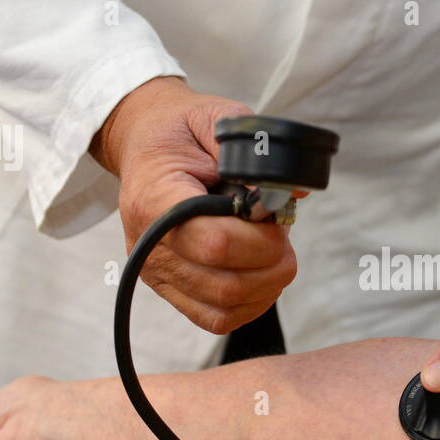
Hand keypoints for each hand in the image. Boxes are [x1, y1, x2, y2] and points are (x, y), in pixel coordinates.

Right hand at [91, 76, 297, 334]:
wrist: (145, 143)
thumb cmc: (183, 132)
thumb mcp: (217, 121)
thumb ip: (255, 154)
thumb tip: (294, 193)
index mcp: (155, 198)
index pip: (215, 241)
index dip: (260, 238)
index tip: (274, 215)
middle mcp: (148, 243)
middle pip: (226, 283)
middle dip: (272, 263)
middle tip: (281, 234)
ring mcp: (154, 271)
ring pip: (225, 306)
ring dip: (266, 284)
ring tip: (270, 249)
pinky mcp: (166, 288)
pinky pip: (215, 318)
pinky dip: (250, 302)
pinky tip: (260, 274)